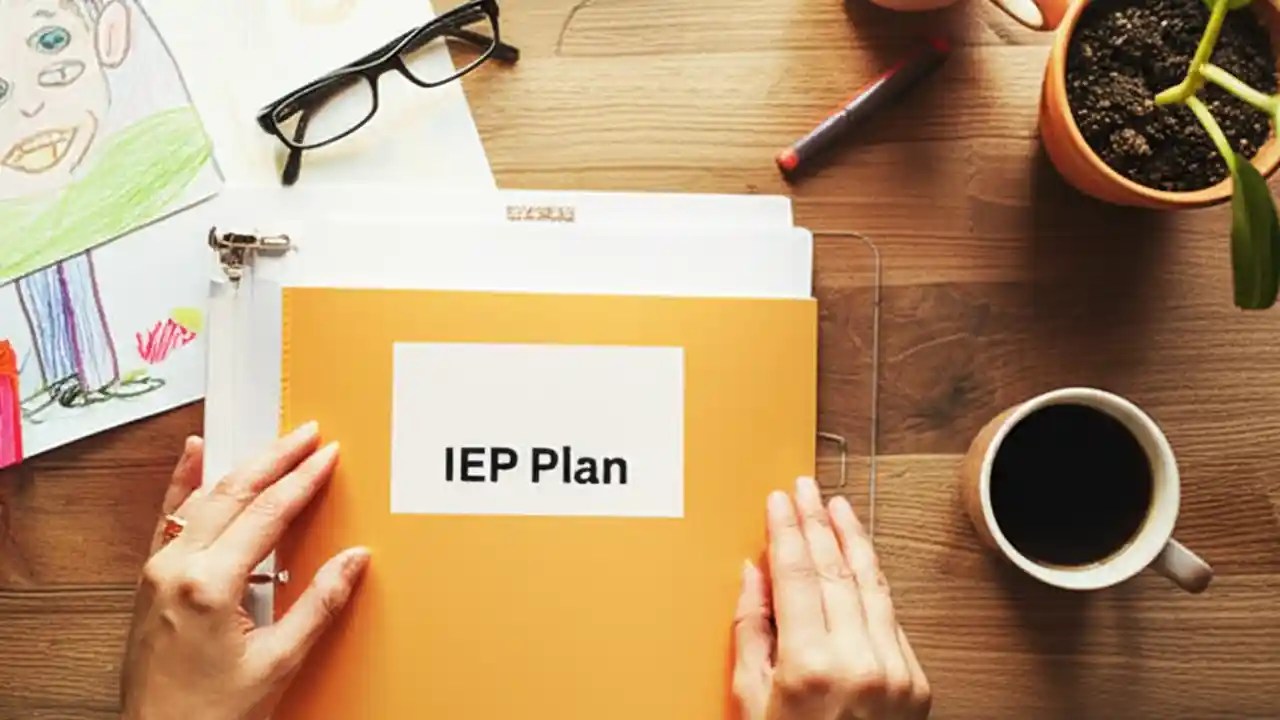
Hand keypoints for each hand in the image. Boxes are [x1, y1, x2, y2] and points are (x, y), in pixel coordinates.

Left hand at [120, 422, 369, 719]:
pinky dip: (184, 483)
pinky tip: (193, 455)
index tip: (328, 455)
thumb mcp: (278, 662)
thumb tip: (355, 559)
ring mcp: (157, 572)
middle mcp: (176, 569)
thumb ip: (318, 604)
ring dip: (241, 467)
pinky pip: (170, 518)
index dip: (302, 480)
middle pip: (233, 493)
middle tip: (308, 435)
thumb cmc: (211, 715)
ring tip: (273, 444)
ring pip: (203, 499)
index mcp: (209, 585)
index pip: (267, 514)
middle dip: (275, 459)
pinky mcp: (150, 582)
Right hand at [732, 477, 930, 719]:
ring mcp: (896, 672)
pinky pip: (890, 617)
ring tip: (836, 508)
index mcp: (810, 668)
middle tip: (804, 490)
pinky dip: (872, 583)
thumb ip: (750, 632)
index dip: (785, 531)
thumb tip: (753, 574)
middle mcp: (859, 663)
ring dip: (852, 540)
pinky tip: (859, 559)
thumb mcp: (750, 703)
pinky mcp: (917, 682)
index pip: (796, 575)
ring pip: (872, 585)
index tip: (778, 501)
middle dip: (816, 523)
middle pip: (835, 571)